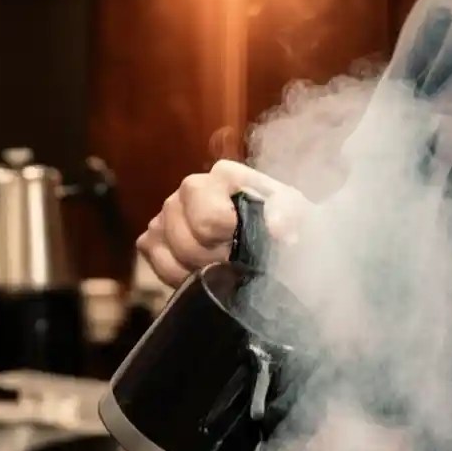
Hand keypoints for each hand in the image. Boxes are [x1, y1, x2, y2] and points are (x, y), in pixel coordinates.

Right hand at [137, 160, 309, 287]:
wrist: (274, 240)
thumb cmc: (284, 225)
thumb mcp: (298, 216)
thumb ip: (288, 214)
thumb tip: (278, 230)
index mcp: (224, 176)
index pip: (208, 219)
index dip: (227, 241)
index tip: (246, 247)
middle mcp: (190, 188)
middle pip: (185, 240)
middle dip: (213, 260)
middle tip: (235, 262)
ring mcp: (167, 211)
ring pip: (167, 252)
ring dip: (195, 270)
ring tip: (220, 267)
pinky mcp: (154, 235)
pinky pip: (153, 260)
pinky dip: (175, 274)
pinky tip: (199, 272)